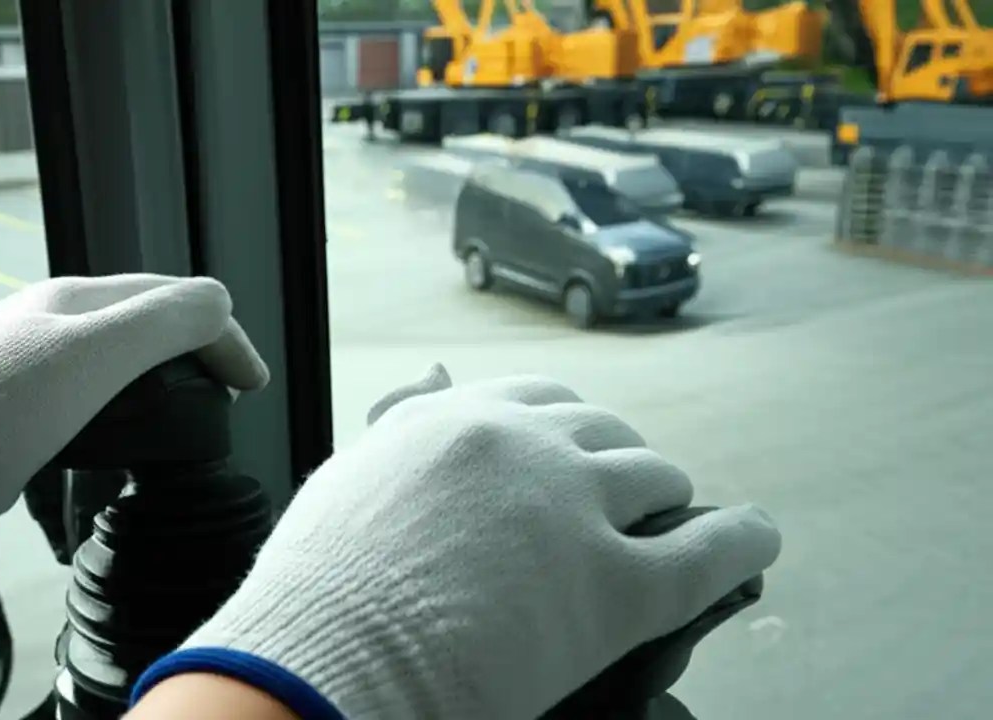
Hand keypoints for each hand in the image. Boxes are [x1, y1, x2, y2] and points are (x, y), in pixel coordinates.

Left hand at [0, 274, 267, 575]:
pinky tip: (115, 438)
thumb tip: (221, 305)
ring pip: (113, 357)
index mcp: (76, 298)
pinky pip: (81, 392)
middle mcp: (49, 318)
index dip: (224, 335)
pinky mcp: (7, 405)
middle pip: (145, 321)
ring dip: (159, 379)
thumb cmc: (7, 407)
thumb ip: (170, 318)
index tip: (253, 385)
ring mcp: (24, 360)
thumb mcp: (102, 351)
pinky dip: (118, 406)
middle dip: (196, 350)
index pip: (174, 298)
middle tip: (226, 397)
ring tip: (182, 419)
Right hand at [180, 364, 779, 718]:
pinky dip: (741, 541)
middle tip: (621, 502)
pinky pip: (708, 549)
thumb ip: (397, 439)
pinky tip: (756, 540)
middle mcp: (521, 444)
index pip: (539, 401)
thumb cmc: (317, 593)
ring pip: (657, 479)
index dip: (568, 432)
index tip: (577, 454)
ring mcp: (574, 508)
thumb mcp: (346, 485)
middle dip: (618, 465)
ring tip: (682, 521)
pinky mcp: (615, 585)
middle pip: (606, 433)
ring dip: (668, 499)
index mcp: (454, 419)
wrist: (327, 660)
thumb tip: (428, 395)